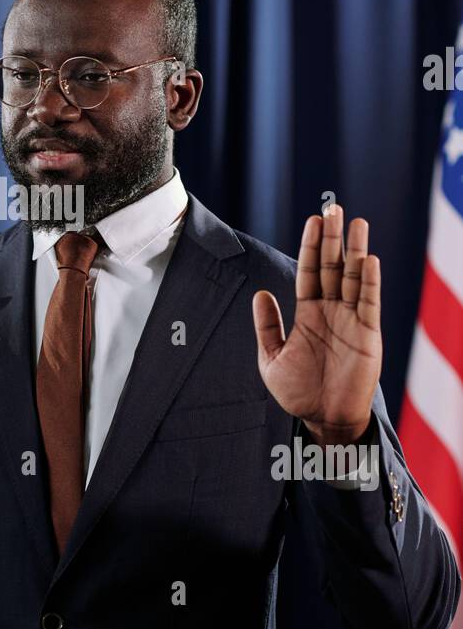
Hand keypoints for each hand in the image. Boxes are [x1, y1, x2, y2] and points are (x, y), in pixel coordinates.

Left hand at [252, 204, 381, 444]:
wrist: (324, 419)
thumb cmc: (298, 392)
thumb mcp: (272, 358)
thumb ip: (267, 326)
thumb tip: (260, 293)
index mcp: (308, 313)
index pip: (309, 272)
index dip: (310, 247)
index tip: (313, 221)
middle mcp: (331, 311)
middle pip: (332, 266)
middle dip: (333, 238)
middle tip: (334, 209)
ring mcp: (351, 320)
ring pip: (353, 277)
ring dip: (355, 250)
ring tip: (356, 222)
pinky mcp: (368, 334)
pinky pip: (368, 302)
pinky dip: (368, 282)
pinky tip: (368, 260)